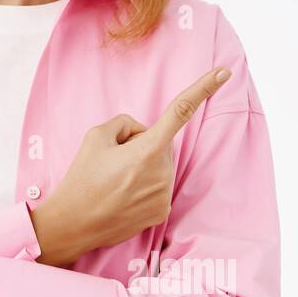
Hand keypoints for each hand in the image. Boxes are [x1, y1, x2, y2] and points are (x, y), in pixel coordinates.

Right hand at [32, 67, 231, 265]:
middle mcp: (163, 172)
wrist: (73, 224)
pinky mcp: (162, 212)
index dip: (203, 89)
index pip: (180, 111)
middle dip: (142, 145)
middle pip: (160, 143)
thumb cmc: (82, 178)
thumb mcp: (95, 136)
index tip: (224, 73)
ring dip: (142, 167)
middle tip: (113, 162)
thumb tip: (142, 133)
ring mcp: (165, 194)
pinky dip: (142, 186)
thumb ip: (125, 123)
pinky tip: (122, 196)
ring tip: (114, 181)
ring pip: (160, 165)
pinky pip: (158, 186)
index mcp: (148, 149)